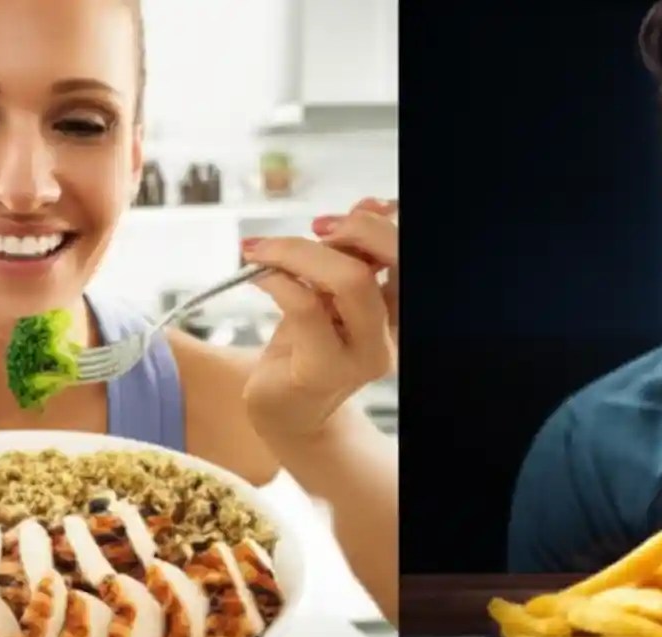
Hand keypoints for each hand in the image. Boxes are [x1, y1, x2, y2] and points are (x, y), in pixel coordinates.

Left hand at [242, 197, 398, 440]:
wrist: (286, 408)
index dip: (376, 223)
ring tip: (262, 250)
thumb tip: (372, 203)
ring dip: (299, 252)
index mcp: (398, 308)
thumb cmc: (308, 344)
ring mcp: (363, 356)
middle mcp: (392, 332)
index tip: (334, 220)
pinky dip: (277, 281)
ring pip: (349, 280)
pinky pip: (306, 308)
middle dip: (350, 229)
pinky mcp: (325, 371)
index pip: (404, 253)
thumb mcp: (329, 290)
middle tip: (313, 226)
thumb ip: (351, 251)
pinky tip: (257, 276)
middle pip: (391, 260)